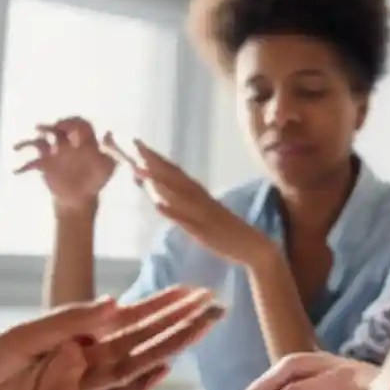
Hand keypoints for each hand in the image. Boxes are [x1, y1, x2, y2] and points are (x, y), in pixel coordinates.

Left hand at [0, 287, 223, 389]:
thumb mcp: (22, 335)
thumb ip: (68, 320)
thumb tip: (115, 303)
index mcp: (74, 336)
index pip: (128, 319)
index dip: (162, 306)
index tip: (193, 292)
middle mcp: (83, 361)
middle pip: (140, 342)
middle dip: (178, 325)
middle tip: (215, 309)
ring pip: (133, 368)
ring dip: (168, 349)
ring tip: (200, 331)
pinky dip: (136, 389)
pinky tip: (163, 371)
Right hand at [13, 117, 116, 212]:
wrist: (80, 198)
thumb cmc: (95, 180)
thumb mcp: (107, 167)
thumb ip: (110, 151)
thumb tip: (108, 133)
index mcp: (83, 142)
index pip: (78, 124)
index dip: (74, 123)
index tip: (70, 129)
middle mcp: (67, 143)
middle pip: (57, 128)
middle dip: (52, 126)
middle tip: (49, 129)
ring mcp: (54, 153)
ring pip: (40, 140)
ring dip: (30, 141)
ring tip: (20, 146)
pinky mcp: (45, 164)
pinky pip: (32, 161)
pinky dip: (24, 166)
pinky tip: (18, 171)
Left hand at [115, 139, 275, 267]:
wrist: (254, 246)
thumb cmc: (226, 231)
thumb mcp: (201, 214)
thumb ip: (181, 203)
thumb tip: (157, 192)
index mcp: (199, 194)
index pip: (174, 171)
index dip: (156, 157)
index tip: (137, 143)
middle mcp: (201, 198)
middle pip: (175, 176)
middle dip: (154, 162)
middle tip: (134, 145)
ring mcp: (204, 213)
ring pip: (179, 195)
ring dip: (159, 182)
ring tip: (139, 171)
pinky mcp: (206, 231)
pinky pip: (188, 221)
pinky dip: (173, 212)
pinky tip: (158, 206)